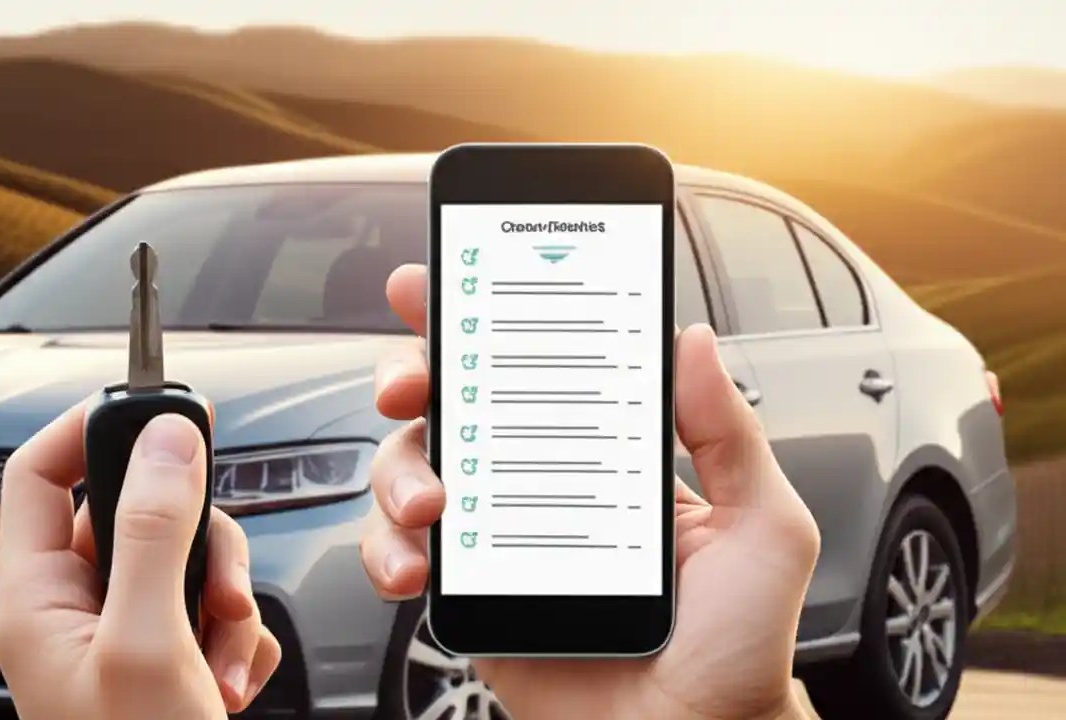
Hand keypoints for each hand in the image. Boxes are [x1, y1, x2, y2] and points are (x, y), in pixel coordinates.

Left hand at [0, 404, 281, 718]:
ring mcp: (124, 635)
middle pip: (141, 514)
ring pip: (188, 561)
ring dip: (227, 602)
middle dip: (199, 545)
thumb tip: (167, 439)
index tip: (158, 407)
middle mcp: (76, 611)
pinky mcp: (167, 658)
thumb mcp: (147, 643)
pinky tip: (227, 681)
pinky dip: (237, 640)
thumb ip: (154, 534)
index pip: (41, 475)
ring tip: (222, 656)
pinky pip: (213, 609)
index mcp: (39, 600)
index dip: (92, 428)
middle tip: (221, 586)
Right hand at [360, 264, 820, 719]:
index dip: (478, 318)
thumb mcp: (762, 526)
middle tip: (409, 384)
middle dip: (413, 376)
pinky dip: (386, 551)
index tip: (437, 283)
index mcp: (602, 455)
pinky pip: (402, 554)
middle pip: (453, 405)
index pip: (533, 366)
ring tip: (429, 505)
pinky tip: (413, 566)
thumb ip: (730, 433)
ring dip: (398, 471)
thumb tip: (693, 341)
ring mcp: (496, 538)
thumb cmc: (736, 643)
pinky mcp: (468, 596)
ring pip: (412, 471)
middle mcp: (539, 484)